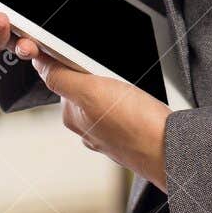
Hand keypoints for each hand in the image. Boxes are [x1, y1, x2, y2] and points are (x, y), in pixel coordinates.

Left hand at [31, 55, 169, 190]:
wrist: (173, 152)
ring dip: (117, 86)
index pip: (62, 79)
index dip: (73, 62)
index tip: (89, 60)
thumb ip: (61, 78)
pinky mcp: (132, 134)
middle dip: (99, 74)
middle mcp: (88, 128)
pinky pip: (126, 108)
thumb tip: (38, 64)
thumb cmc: (136, 127)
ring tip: (131, 90)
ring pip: (107, 97)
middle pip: (86, 86)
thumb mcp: (90, 93)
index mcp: (73, 117)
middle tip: (116, 76)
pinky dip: (132, 99)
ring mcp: (111, 133)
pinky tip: (142, 102)